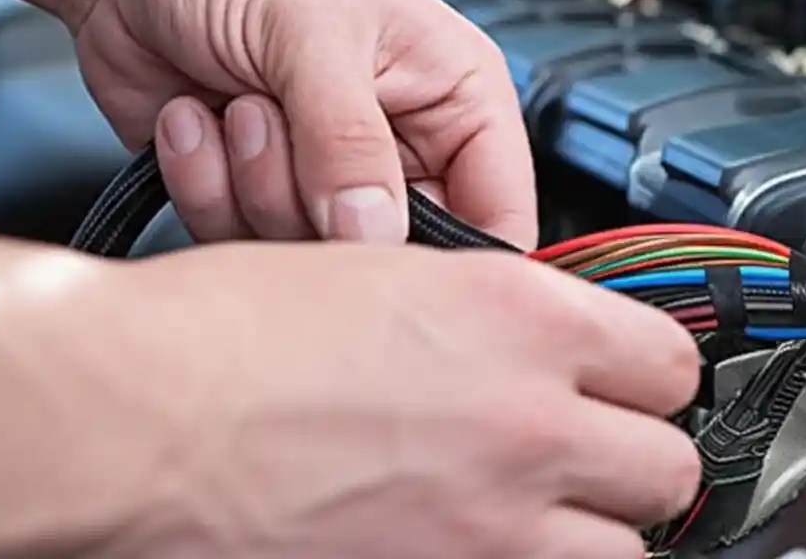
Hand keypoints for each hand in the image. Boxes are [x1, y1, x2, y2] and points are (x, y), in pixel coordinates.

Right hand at [64, 246, 699, 556]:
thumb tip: (539, 343)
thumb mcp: (386, 274)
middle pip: (667, 463)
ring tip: (539, 509)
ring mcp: (496, 519)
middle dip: (634, 456)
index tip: (627, 383)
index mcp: (519, 317)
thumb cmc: (224, 334)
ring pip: (629, 546)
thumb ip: (488, 313)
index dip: (648, 372)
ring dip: (596, 527)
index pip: (669, 358)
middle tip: (589, 451)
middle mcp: (528, 418)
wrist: (135, 414)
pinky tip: (484, 541)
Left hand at [74, 0, 535, 246]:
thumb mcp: (312, 38)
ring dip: (255, 181)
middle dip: (323, 204)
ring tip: (242, 102)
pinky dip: (205, 182)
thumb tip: (376, 232)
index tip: (396, 259)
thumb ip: (350, 143)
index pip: (500, 215)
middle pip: (397, 250)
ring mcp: (328, 179)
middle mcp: (401, 148)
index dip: (462, 258)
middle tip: (287, 128)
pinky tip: (200, 119)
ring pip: (313, 254)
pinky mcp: (259, 199)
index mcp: (456, 100)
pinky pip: (242, 242)